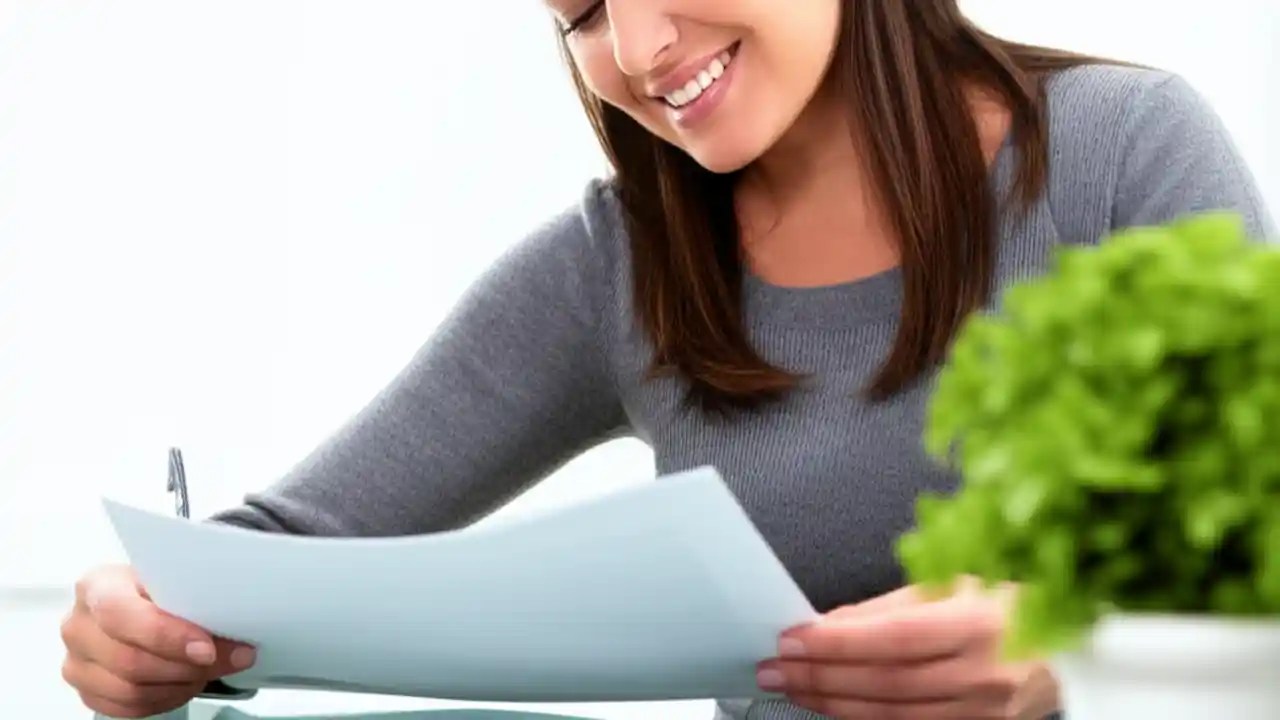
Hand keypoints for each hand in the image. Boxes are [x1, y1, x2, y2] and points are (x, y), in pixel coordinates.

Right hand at [60, 564, 256, 717]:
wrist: (142, 604)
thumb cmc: (160, 589)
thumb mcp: (175, 579)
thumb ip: (195, 600)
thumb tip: (235, 640)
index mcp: (97, 586)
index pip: (120, 614)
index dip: (165, 636)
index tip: (206, 648)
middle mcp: (78, 625)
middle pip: (129, 660)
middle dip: (185, 666)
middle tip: (224, 659)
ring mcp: (77, 662)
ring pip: (130, 690)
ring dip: (179, 685)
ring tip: (205, 670)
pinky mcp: (87, 690)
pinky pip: (128, 708)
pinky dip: (165, 699)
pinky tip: (185, 683)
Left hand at [756, 580, 1059, 718]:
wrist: (1071, 649)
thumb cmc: (1008, 607)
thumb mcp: (952, 586)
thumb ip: (889, 608)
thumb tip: (829, 624)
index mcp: (980, 623)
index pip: (894, 638)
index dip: (838, 642)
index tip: (793, 638)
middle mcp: (985, 675)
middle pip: (886, 683)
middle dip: (821, 675)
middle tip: (777, 667)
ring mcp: (985, 713)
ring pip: (892, 716)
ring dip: (833, 702)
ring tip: (793, 688)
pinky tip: (834, 707)